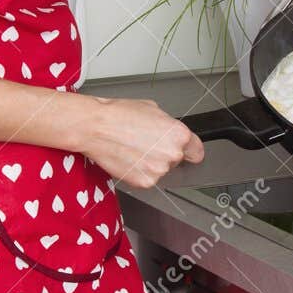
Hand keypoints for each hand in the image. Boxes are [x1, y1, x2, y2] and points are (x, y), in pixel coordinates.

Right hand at [81, 96, 203, 187]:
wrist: (96, 127)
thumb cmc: (119, 115)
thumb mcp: (153, 109)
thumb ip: (168, 125)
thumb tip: (169, 133)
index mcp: (179, 134)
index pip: (196, 151)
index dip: (188, 150)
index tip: (185, 152)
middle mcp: (173, 154)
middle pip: (176, 160)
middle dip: (163, 154)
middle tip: (145, 143)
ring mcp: (159, 170)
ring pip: (160, 170)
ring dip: (150, 164)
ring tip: (132, 149)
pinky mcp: (144, 182)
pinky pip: (146, 179)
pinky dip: (138, 172)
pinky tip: (128, 158)